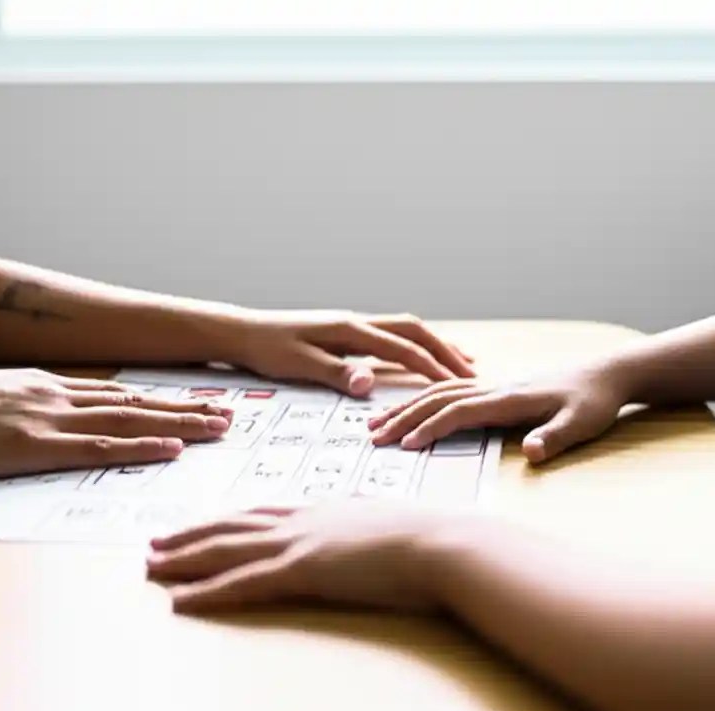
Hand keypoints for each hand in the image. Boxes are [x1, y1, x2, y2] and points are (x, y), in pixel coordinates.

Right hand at [0, 369, 231, 481]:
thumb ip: (29, 403)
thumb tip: (53, 414)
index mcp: (48, 384)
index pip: (118, 392)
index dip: (161, 398)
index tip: (197, 400)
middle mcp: (57, 395)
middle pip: (136, 402)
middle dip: (186, 407)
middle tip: (229, 413)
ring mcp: (48, 418)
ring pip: (130, 420)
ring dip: (180, 424)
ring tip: (219, 429)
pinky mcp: (35, 446)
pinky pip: (99, 448)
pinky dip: (140, 446)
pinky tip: (171, 448)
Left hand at [147, 503, 472, 613]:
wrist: (441, 543)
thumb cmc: (430, 539)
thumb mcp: (394, 525)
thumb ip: (372, 528)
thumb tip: (374, 534)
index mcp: (327, 508)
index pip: (266, 512)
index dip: (230, 518)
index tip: (205, 521)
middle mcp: (305, 519)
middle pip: (235, 525)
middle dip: (193, 533)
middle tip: (158, 540)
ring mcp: (300, 543)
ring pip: (226, 549)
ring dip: (184, 557)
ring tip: (152, 564)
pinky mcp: (301, 570)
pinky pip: (241, 582)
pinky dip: (206, 591)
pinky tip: (180, 599)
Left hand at [229, 311, 473, 396]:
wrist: (242, 330)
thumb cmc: (266, 349)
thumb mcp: (298, 364)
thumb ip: (335, 373)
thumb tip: (369, 384)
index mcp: (350, 330)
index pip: (401, 347)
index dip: (430, 366)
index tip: (456, 384)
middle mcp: (357, 322)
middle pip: (414, 331)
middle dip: (444, 351)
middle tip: (472, 374)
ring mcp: (354, 325)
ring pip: (406, 330)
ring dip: (434, 346)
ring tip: (461, 364)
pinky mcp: (347, 333)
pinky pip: (391, 337)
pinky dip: (414, 347)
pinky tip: (419, 360)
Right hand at [369, 360, 626, 462]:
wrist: (609, 373)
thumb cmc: (596, 401)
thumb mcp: (583, 423)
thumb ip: (556, 438)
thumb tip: (533, 453)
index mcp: (510, 398)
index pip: (460, 412)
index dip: (432, 428)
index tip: (405, 445)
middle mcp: (497, 389)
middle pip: (439, 399)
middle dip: (404, 417)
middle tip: (372, 435)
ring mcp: (496, 386)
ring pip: (440, 392)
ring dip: (408, 407)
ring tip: (378, 422)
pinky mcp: (499, 389)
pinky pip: (452, 391)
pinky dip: (426, 399)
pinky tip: (415, 407)